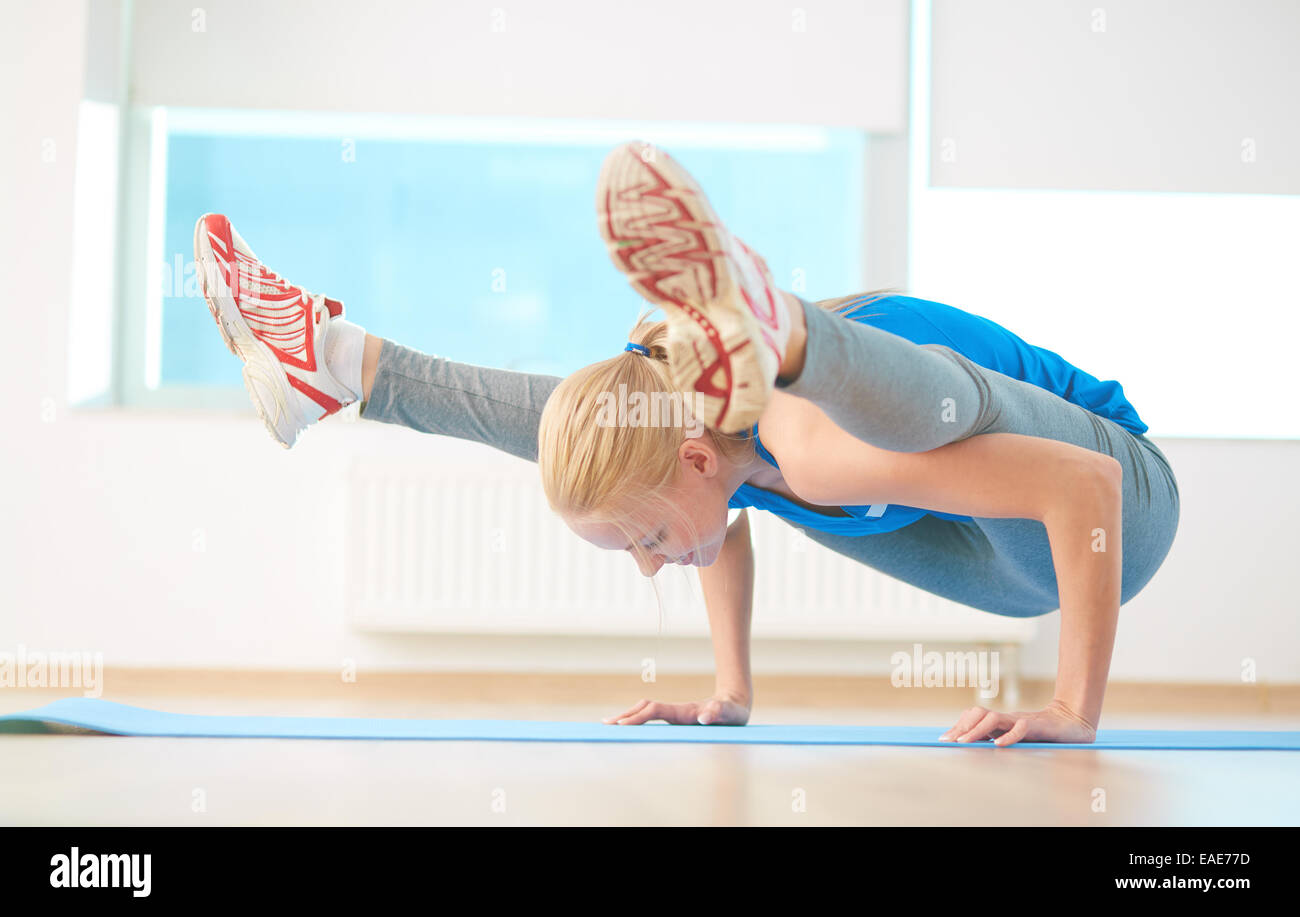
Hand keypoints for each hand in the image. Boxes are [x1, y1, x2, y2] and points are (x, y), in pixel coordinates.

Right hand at [602, 693, 750, 725]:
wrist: (736, 702)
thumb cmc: (733, 712)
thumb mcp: (730, 714)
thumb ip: (718, 713)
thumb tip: (703, 717)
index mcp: (684, 711)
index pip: (655, 711)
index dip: (638, 717)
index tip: (622, 725)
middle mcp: (676, 710)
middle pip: (644, 708)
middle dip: (625, 715)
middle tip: (605, 724)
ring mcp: (675, 712)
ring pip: (645, 710)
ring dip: (628, 716)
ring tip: (609, 724)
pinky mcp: (676, 717)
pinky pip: (651, 716)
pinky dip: (637, 718)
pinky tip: (630, 725)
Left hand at [938, 699, 1096, 746]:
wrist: (1072, 722)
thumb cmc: (1043, 733)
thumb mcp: (1016, 737)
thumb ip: (999, 739)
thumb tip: (975, 747)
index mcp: (1001, 722)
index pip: (974, 718)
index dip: (959, 726)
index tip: (944, 738)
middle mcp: (1008, 718)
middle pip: (979, 714)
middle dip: (962, 727)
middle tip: (949, 741)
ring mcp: (1021, 720)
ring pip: (994, 718)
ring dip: (977, 730)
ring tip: (964, 742)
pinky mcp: (1038, 726)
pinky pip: (1021, 728)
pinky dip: (1009, 735)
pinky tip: (999, 745)